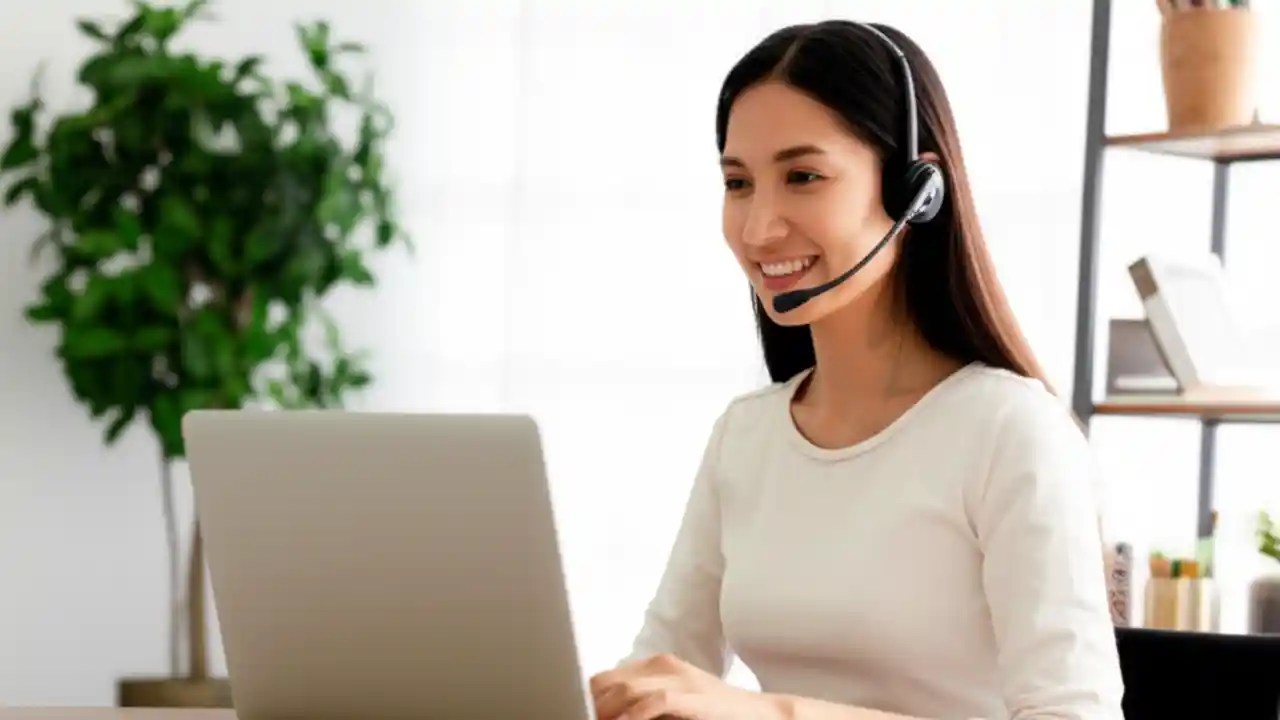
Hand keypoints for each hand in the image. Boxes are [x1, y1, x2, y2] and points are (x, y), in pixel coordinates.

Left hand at [589, 653, 781, 719]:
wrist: (764, 714)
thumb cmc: (716, 716)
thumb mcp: (674, 707)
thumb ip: (642, 707)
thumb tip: (606, 715)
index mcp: (656, 667)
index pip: (606, 678)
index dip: (584, 697)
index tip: (572, 710)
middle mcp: (664, 667)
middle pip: (609, 682)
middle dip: (589, 704)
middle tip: (577, 717)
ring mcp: (681, 680)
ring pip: (627, 690)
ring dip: (605, 712)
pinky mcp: (694, 697)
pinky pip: (656, 703)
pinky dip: (634, 716)